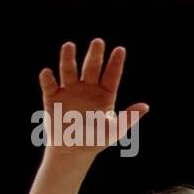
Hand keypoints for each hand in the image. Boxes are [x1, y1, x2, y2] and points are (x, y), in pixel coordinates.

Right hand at [38, 39, 148, 153]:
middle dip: (95, 55)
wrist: (72, 151)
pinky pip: (49, 85)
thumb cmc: (96, 140)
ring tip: (69, 45)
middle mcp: (87, 89)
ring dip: (68, 58)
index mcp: (104, 95)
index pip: (111, 75)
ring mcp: (69, 91)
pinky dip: (47, 78)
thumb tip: (146, 106)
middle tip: (98, 42)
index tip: (120, 50)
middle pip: (91, 67)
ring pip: (69, 70)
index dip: (116, 63)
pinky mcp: (53, 98)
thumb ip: (129, 117)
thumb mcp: (115, 129)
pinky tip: (48, 72)